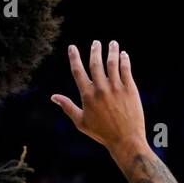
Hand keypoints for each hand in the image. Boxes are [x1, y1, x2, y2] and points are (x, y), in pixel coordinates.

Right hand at [51, 41, 147, 155]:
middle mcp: (101, 89)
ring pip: (112, 64)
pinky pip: (126, 70)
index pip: (78, 71)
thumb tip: (53, 97)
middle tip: (96, 42)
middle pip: (96, 63)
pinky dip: (124, 60)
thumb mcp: (80, 122)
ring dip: (112, 51)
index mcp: (87, 95)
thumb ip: (67, 106)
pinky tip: (123, 55)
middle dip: (95, 50)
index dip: (74, 57)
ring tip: (112, 43)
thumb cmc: (101, 133)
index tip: (72, 47)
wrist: (126, 140)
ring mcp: (116, 88)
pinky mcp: (130, 89)